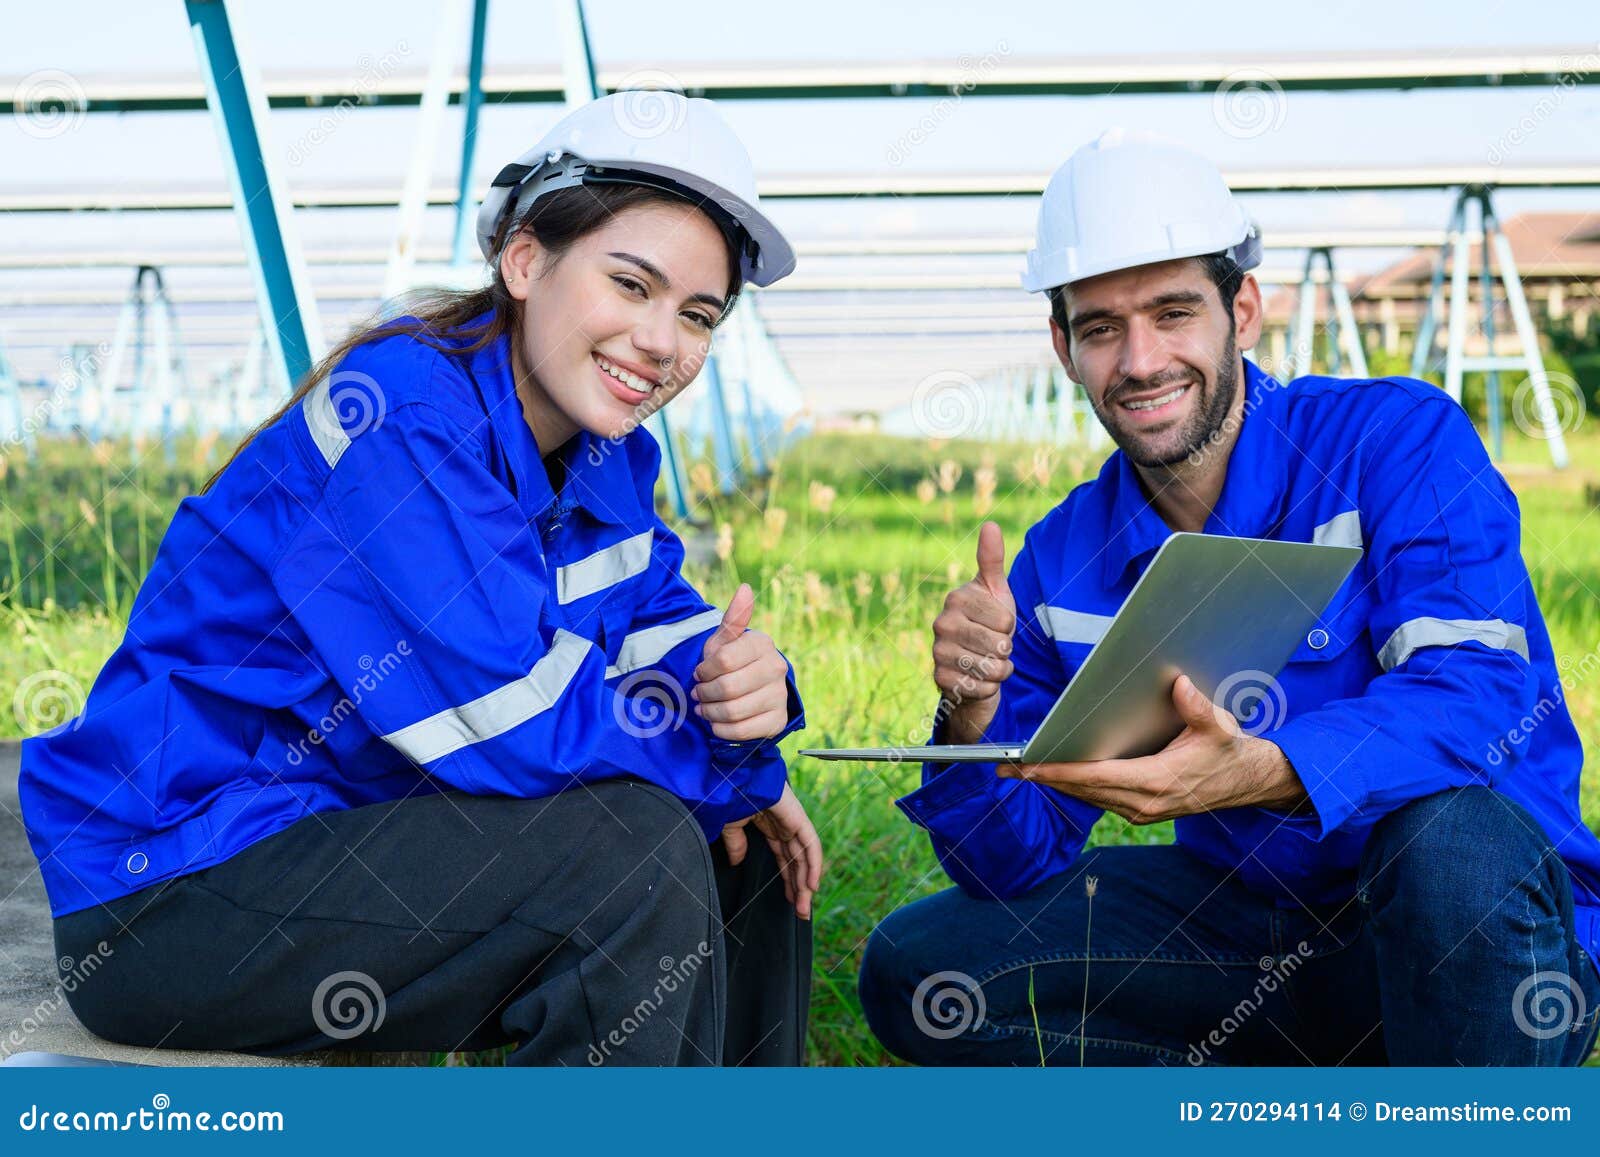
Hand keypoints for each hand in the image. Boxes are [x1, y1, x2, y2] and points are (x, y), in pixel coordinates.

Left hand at [692, 583, 790, 740]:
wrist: (752, 690)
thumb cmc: (732, 661)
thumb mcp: (725, 640)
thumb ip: (733, 618)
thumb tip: (744, 588)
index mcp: (762, 644)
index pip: (724, 659)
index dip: (705, 670)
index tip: (700, 672)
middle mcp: (776, 668)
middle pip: (728, 688)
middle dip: (705, 693)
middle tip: (698, 693)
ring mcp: (779, 696)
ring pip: (734, 711)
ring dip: (710, 713)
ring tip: (705, 708)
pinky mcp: (777, 721)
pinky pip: (743, 731)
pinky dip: (722, 730)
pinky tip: (717, 722)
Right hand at [721, 783, 824, 918]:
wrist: (729, 772)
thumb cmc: (727, 791)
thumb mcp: (729, 825)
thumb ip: (736, 844)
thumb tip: (737, 862)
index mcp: (768, 825)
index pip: (783, 857)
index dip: (786, 879)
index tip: (789, 900)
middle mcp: (783, 824)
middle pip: (795, 861)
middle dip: (798, 887)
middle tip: (801, 912)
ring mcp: (792, 820)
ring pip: (804, 857)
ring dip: (805, 883)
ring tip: (804, 907)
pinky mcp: (797, 817)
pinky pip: (810, 844)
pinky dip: (813, 864)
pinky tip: (812, 885)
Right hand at [932, 521, 1016, 743]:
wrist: (973, 663)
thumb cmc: (988, 622)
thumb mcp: (995, 591)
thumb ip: (992, 559)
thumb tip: (990, 525)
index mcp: (956, 599)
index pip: (1005, 619)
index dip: (1009, 625)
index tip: (997, 623)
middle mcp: (941, 624)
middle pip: (998, 644)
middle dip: (1005, 649)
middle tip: (993, 645)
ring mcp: (938, 652)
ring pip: (990, 668)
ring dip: (999, 670)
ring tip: (988, 661)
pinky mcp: (940, 679)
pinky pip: (980, 688)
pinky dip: (987, 687)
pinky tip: (978, 679)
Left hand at [998, 674, 1309, 823]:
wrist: (1247, 782)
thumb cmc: (1230, 751)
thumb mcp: (1219, 727)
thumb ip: (1197, 708)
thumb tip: (1179, 684)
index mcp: (1157, 782)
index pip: (1096, 777)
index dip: (1060, 773)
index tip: (1029, 768)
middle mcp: (1144, 803)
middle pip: (1083, 790)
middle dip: (1044, 778)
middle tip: (1006, 766)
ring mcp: (1142, 811)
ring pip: (1088, 798)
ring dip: (1055, 784)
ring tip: (1020, 770)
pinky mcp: (1141, 811)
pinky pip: (1099, 799)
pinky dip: (1075, 787)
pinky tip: (1056, 775)